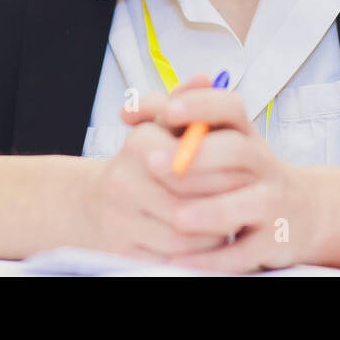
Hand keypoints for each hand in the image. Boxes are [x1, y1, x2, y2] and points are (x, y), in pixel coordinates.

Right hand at [73, 111, 231, 262]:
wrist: (95, 204)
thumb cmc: (140, 162)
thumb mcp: (160, 125)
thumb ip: (186, 100)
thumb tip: (206, 77)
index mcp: (139, 146)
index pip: (197, 164)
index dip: (225, 172)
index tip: (244, 175)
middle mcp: (122, 184)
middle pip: (193, 202)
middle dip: (223, 205)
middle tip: (243, 204)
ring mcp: (119, 222)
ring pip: (186, 237)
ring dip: (212, 234)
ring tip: (227, 223)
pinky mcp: (121, 254)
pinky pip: (171, 262)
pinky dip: (195, 256)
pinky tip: (205, 243)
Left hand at [135, 81, 339, 271]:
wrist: (298, 211)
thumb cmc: (235, 171)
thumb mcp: (210, 140)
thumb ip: (167, 118)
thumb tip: (128, 110)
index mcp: (244, 132)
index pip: (229, 107)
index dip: (200, 105)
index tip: (168, 111)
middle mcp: (262, 162)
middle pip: (238, 151)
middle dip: (197, 157)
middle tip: (154, 162)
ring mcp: (272, 201)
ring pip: (248, 203)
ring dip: (211, 210)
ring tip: (177, 218)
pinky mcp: (274, 240)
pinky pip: (246, 251)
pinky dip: (214, 258)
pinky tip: (181, 259)